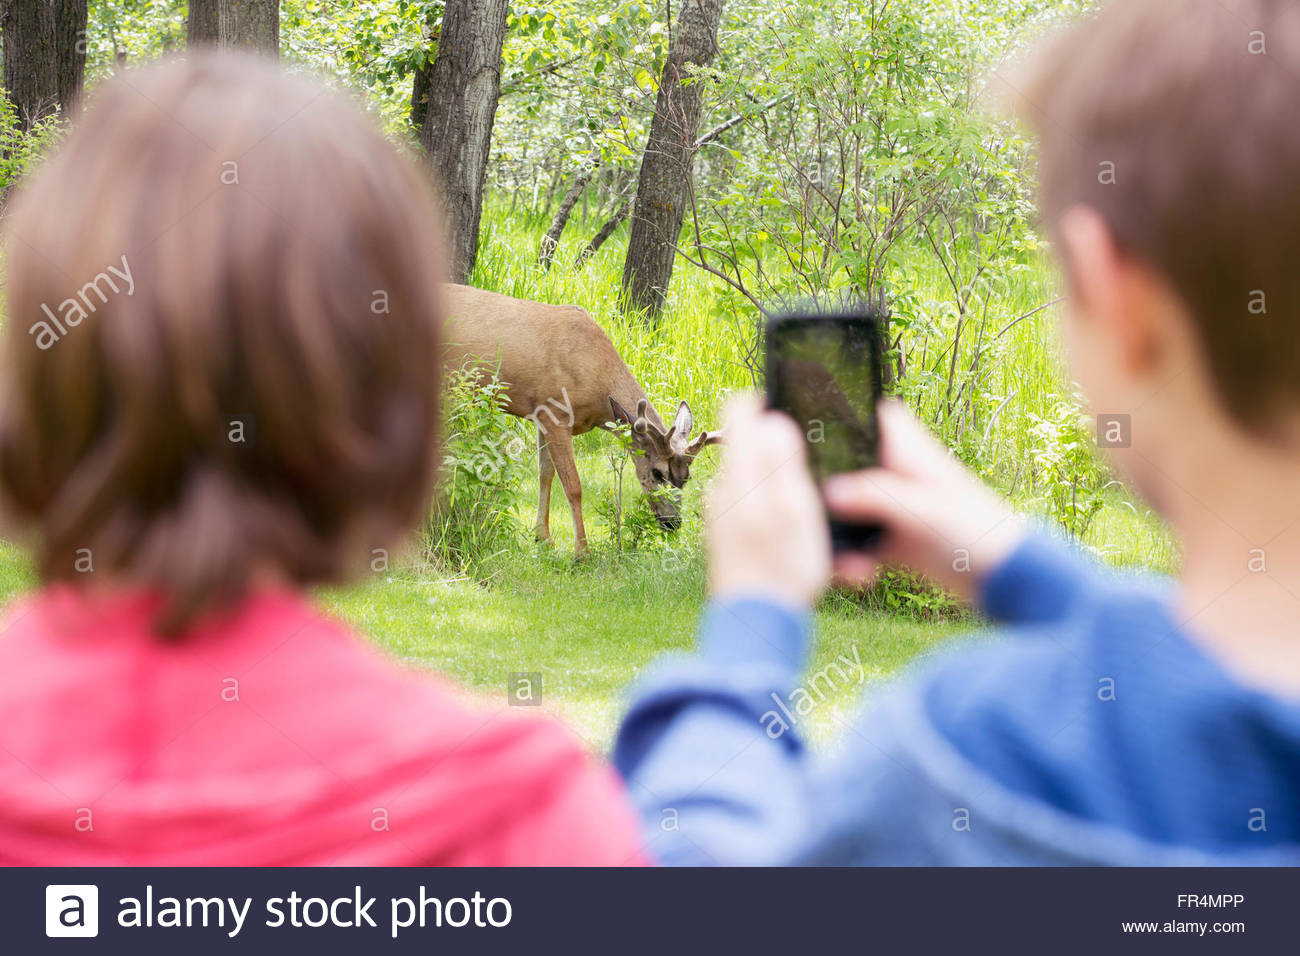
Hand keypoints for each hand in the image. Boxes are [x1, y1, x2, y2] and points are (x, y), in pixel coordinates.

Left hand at [706, 395, 829, 609]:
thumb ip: (781, 459)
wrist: (756, 625)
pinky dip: (779, 523)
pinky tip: (798, 547)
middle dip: (786, 457)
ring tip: (814, 527)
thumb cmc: (782, 566)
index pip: (740, 409)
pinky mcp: (728, 538)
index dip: (770, 403)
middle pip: (753, 447)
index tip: (797, 417)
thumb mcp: (794, 506)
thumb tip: (771, 417)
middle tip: (816, 486)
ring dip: (788, 496)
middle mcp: (724, 487)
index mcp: (740, 471)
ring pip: (759, 484)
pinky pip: (757, 515)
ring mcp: (723, 513)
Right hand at [823, 401, 1026, 601]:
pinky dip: (851, 558)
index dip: (843, 415)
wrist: (1002, 579)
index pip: (872, 416)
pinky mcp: (891, 541)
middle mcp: (897, 475)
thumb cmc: (976, 530)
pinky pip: (857, 544)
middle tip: (803, 500)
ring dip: (835, 530)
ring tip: (836, 552)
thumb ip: (876, 496)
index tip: (810, 430)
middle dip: (825, 484)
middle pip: (847, 466)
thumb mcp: (924, 509)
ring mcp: (893, 508)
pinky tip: (858, 573)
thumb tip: (828, 493)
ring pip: (846, 508)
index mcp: (909, 452)